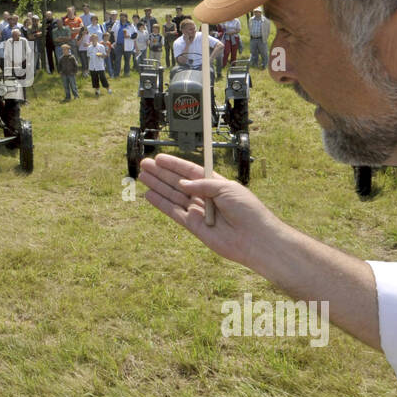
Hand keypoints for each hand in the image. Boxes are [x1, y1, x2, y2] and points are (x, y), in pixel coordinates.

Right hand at [137, 154, 283, 268]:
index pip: (191, 172)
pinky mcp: (193, 226)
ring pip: (173, 196)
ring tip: (142, 176)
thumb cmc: (247, 211)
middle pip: (178, 182)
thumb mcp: (227, 189)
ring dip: (158, 186)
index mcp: (216, 185)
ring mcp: (198, 212)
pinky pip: (173, 212)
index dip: (175, 165)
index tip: (160, 158)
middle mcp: (205, 197)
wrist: (254, 239)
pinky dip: (161, 204)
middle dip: (162, 173)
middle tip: (145, 164)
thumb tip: (182, 184)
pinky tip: (149, 195)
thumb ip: (203, 185)